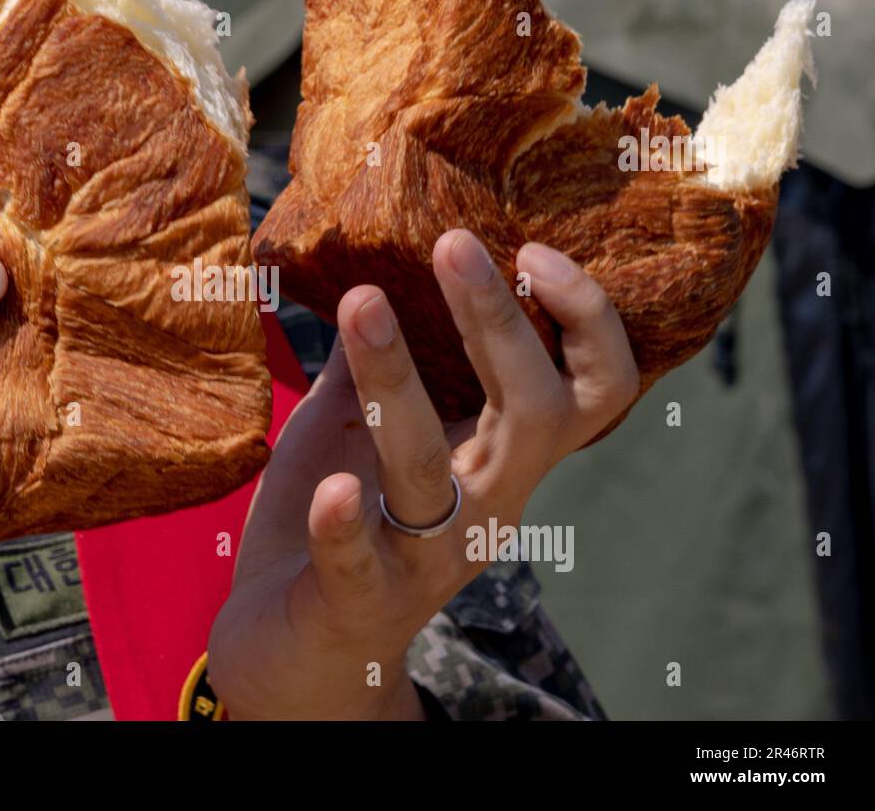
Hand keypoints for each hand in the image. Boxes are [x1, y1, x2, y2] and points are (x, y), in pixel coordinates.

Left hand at [208, 229, 639, 719]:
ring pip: (430, 470)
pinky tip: (332, 489)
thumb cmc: (344, 509)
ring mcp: (426, 558)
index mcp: (500, 453)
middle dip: (500, 323)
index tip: (534, 247)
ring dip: (397, 385)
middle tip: (454, 244)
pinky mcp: (359, 601)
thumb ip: (387, 354)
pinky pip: (359, 563)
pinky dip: (346, 526)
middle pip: (535, 413)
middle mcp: (485, 504)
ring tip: (364, 304)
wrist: (298, 647)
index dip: (586, 319)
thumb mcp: (367, 420)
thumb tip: (373, 251)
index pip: (593, 388)